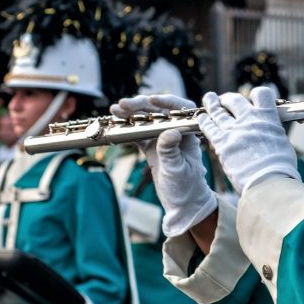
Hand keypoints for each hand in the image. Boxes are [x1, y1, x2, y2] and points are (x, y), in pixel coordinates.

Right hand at [111, 95, 216, 236]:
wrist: (183, 203)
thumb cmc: (186, 186)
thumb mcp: (177, 170)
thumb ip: (171, 151)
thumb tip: (169, 132)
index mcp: (188, 133)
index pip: (181, 109)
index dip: (167, 101)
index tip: (152, 100)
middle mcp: (176, 131)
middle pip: (159, 111)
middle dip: (141, 105)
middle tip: (123, 105)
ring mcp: (162, 138)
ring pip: (147, 119)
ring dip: (131, 114)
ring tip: (115, 110)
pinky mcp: (152, 146)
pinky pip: (138, 132)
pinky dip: (127, 128)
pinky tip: (116, 123)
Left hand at [197, 87, 300, 193]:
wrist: (268, 181)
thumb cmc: (280, 168)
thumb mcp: (282, 143)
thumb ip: (272, 133)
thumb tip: (270, 133)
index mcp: (268, 118)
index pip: (262, 94)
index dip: (256, 95)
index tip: (252, 99)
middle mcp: (250, 119)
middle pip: (236, 100)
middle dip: (230, 99)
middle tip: (226, 102)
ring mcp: (234, 130)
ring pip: (218, 110)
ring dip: (212, 104)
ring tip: (209, 99)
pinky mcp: (221, 143)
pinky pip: (208, 126)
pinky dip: (204, 121)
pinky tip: (202, 118)